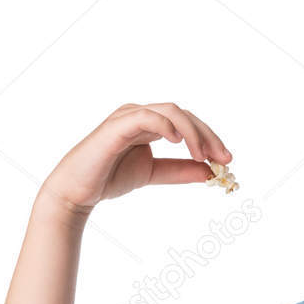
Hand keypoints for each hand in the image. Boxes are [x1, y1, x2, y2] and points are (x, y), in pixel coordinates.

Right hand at [39, 103, 231, 214]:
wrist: (77, 192)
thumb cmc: (108, 179)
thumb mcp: (152, 174)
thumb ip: (179, 171)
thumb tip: (210, 172)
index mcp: (149, 123)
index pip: (187, 123)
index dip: (210, 138)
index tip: (226, 161)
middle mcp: (140, 114)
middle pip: (184, 114)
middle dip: (208, 135)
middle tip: (224, 158)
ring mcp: (128, 116)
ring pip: (171, 111)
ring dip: (192, 132)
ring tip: (203, 155)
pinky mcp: (117, 125)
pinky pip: (147, 116)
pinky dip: (166, 125)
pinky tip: (178, 141)